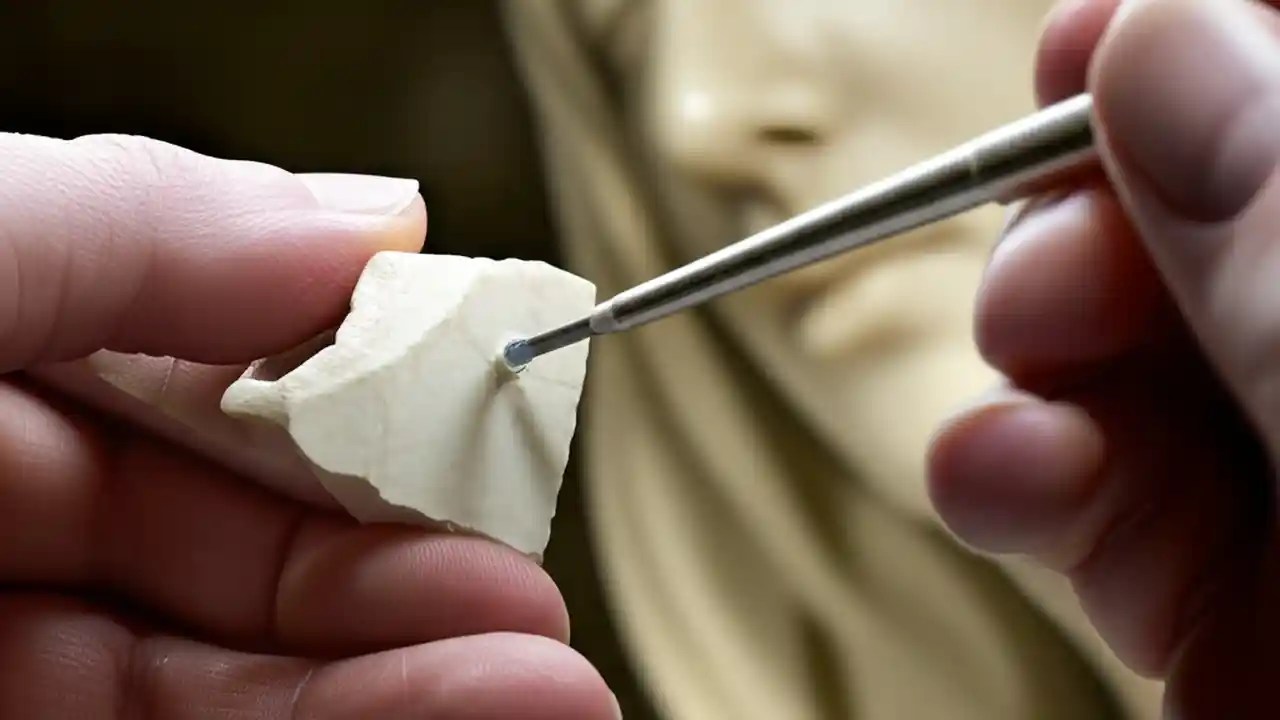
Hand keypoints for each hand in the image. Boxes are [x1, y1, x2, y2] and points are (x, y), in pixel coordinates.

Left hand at [0, 133, 615, 718]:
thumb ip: (134, 226)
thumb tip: (377, 220)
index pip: (169, 355)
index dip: (326, 380)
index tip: (461, 397)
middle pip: (215, 520)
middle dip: (388, 550)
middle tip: (522, 575)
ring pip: (214, 660)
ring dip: (399, 668)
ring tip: (541, 678)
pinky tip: (455, 711)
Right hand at [928, 0, 1279, 715]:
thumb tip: (1164, 49)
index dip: (1225, 37)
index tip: (1106, 31)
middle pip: (1224, 203)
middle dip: (1107, 200)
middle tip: (1052, 227)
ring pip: (1136, 344)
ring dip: (1043, 349)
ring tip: (1022, 382)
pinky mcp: (1223, 585)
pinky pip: (1092, 487)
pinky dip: (1021, 473)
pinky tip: (1004, 479)